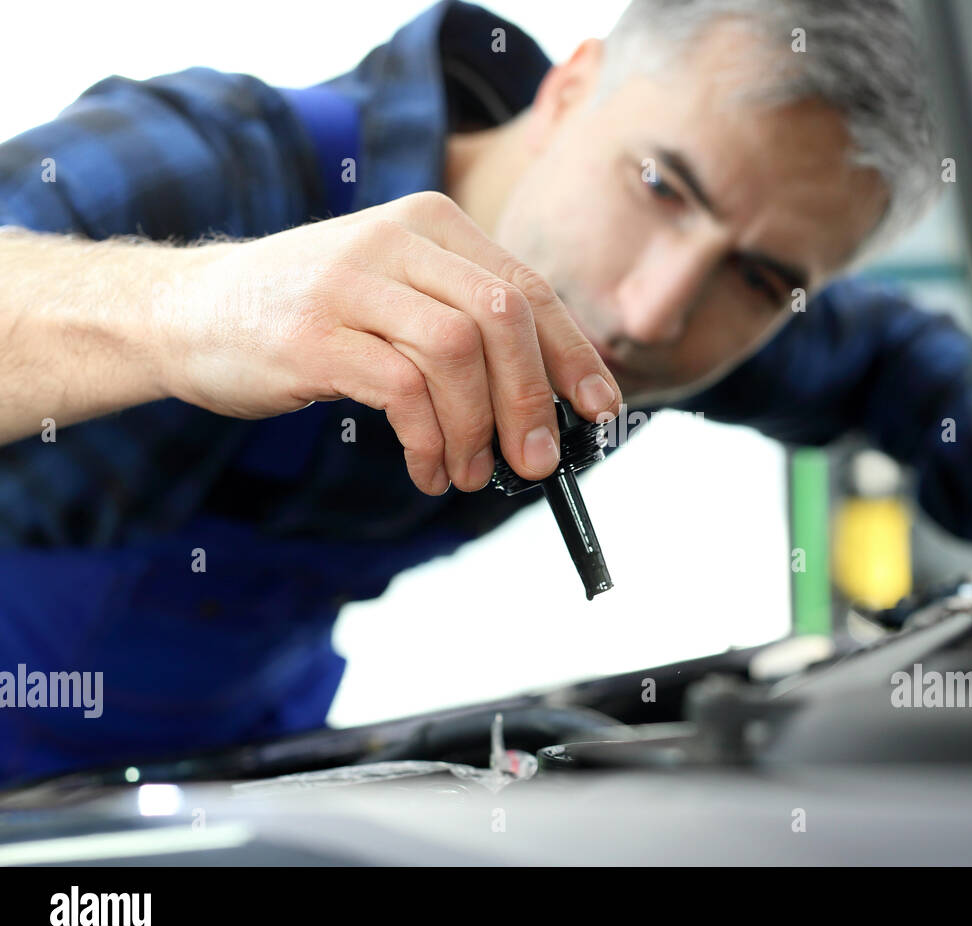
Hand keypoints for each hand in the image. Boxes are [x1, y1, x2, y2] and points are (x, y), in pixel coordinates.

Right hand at [168, 192, 621, 494]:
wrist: (190, 311)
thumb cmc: (314, 316)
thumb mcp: (396, 296)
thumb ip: (464, 326)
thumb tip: (548, 400)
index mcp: (430, 225)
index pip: (528, 289)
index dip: (574, 356)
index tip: (600, 411)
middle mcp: (396, 239)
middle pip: (504, 316)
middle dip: (532, 399)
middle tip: (535, 461)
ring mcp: (351, 282)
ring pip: (458, 352)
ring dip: (477, 429)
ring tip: (468, 473)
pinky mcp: (312, 333)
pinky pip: (402, 391)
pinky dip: (430, 442)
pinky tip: (428, 469)